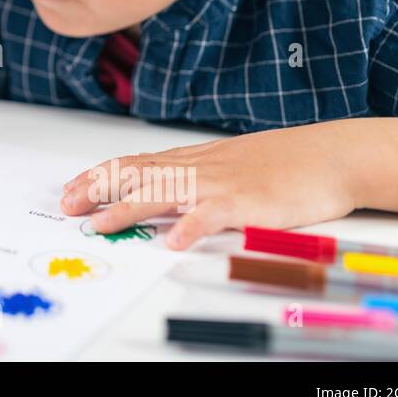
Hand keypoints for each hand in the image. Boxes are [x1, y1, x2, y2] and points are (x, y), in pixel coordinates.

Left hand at [60, 123, 357, 249]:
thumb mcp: (227, 165)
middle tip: (67, 205)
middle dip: (98, 190)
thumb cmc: (282, 163)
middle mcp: (198, 169)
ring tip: (101, 224)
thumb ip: (193, 175)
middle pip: (137, 175)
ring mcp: (221, 184)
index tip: (69, 188)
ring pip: (164, 192)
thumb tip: (160, 187)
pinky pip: (214, 215)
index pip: (133, 164)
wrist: (329, 154)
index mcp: (192, 161)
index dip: (98, 176)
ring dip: (129, 208)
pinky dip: (192, 227)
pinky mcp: (248, 202)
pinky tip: (174, 241)